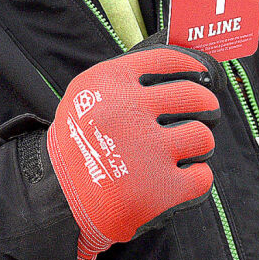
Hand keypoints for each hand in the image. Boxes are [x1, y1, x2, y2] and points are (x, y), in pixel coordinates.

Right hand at [46, 44, 219, 259]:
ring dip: (199, 145)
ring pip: (203, 137)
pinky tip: (179, 180)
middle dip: (205, 107)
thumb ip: (124, 83)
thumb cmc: (77, 146)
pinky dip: (196, 178)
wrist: (53, 200)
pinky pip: (202, 176)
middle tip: (203, 115)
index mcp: (108, 82)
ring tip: (184, 152)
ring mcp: (145, 151)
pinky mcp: (158, 189)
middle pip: (194, 97)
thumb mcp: (85, 98)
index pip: (167, 60)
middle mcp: (127, 111)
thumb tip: (184, 72)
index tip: (203, 75)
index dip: (193, 67)